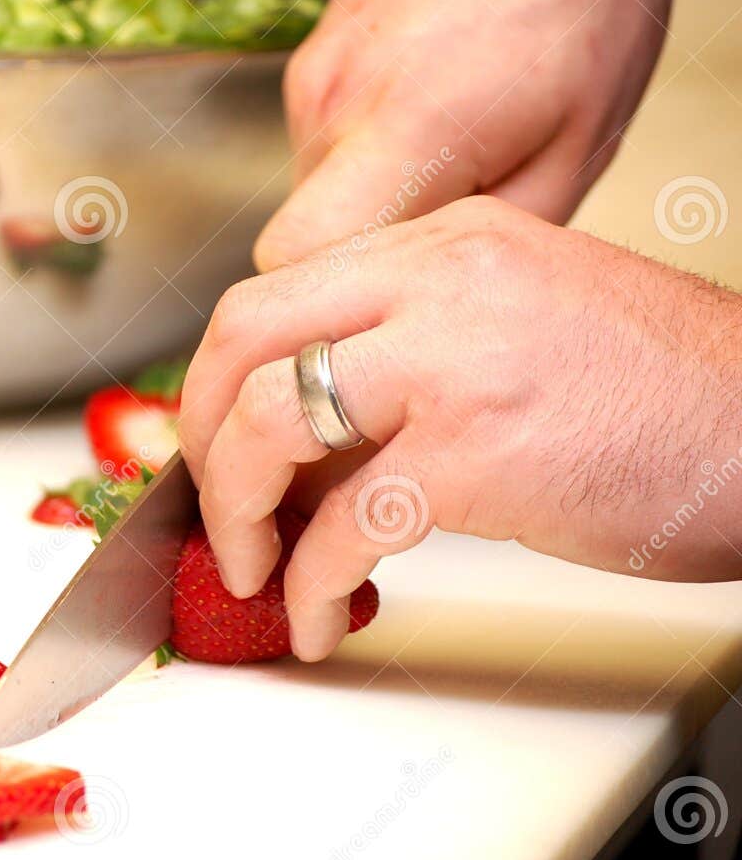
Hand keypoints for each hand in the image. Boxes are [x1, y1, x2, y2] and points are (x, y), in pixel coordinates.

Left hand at [178, 196, 741, 660]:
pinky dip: (312, 585)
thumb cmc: (660, 395)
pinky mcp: (477, 452)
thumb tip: (303, 434)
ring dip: (235, 512)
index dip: (222, 374)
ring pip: (269, 421)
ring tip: (250, 569)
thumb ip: (407, 349)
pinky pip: (345, 524)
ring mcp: (452, 360)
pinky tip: (320, 617)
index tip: (216, 437)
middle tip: (209, 501)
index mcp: (443, 242)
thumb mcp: (517, 322)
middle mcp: (437, 280)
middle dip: (199, 432)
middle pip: (243, 337)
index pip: (277, 288)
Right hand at [255, 0, 704, 270]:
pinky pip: (320, 140)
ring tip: (449, 158)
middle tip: (435, 244)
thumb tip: (445, 294)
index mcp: (409, 124)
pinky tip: (432, 115)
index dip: (320, 305)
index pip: (295, 262)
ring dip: (368, 199)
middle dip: (360, 258)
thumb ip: (503, 232)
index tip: (367, 315)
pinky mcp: (315, 53)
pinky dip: (366, 152)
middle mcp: (338, 97)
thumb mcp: (584, 136)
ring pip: (312, 189)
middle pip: (301, 236)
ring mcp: (317, 70)